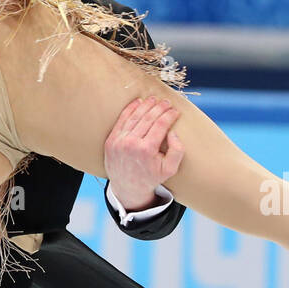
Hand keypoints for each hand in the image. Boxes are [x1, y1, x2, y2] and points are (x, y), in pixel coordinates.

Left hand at [104, 96, 183, 210]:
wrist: (127, 187)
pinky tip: (138, 102)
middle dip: (159, 108)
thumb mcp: (170, 169)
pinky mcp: (111, 140)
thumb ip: (177, 151)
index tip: (175, 110)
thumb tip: (172, 132)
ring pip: (134, 117)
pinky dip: (130, 109)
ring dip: (145, 105)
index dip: (169, 115)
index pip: (160, 125)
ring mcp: (119, 141)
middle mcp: (131, 143)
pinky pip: (122, 120)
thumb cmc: (151, 177)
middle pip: (148, 118)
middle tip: (166, 102)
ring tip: (154, 99)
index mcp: (146, 150)